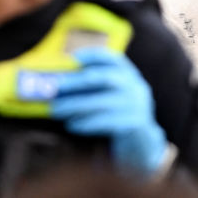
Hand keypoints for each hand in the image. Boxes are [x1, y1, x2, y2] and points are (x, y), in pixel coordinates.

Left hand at [50, 48, 167, 176]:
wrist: (142, 143)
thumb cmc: (117, 116)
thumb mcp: (111, 97)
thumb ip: (92, 89)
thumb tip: (58, 85)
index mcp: (129, 74)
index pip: (113, 58)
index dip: (93, 55)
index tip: (73, 57)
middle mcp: (135, 86)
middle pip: (104, 78)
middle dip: (76, 81)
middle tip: (55, 88)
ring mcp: (137, 105)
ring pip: (101, 102)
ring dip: (75, 105)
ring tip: (56, 111)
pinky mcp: (135, 123)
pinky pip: (106, 122)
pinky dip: (86, 123)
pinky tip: (71, 125)